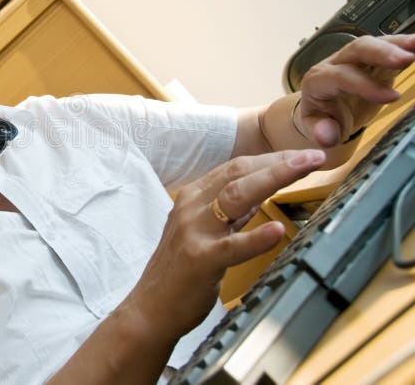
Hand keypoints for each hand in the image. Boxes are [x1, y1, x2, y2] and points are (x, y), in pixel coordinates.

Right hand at [124, 149, 325, 340]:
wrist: (150, 308)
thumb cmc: (179, 271)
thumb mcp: (203, 230)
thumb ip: (230, 212)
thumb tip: (260, 191)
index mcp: (193, 197)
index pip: (236, 167)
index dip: (271, 158)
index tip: (302, 156)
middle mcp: (191, 207)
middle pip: (239, 172)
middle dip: (279, 161)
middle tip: (314, 156)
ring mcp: (194, 231)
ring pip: (236, 195)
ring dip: (274, 178)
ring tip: (305, 170)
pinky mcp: (199, 259)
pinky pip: (232, 246)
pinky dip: (256, 237)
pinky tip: (276, 229)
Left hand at [298, 34, 414, 146]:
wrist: (323, 110)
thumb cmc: (320, 118)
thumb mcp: (315, 128)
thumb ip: (319, 131)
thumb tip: (325, 135)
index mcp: (317, 80)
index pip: (340, 77)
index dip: (366, 85)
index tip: (392, 98)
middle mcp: (335, 63)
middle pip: (357, 49)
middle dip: (381, 52)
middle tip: (407, 59)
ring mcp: (354, 59)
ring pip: (375, 43)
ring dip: (398, 43)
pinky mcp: (372, 60)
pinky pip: (388, 47)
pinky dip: (404, 45)